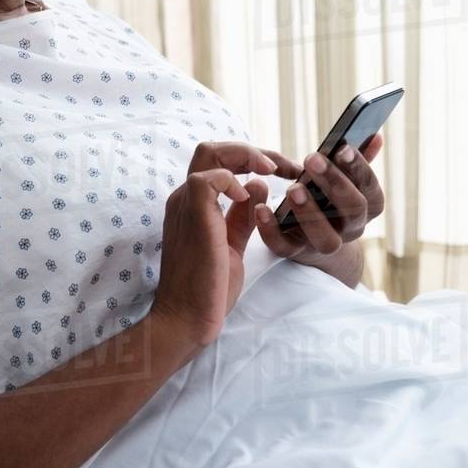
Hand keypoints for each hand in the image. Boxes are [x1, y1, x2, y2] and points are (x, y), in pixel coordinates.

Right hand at [150, 142, 302, 350]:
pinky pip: (207, 179)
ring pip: (209, 153)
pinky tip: (248, 196)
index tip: (282, 172)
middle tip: (283, 166)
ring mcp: (185, 204)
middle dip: (251, 150)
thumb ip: (242, 216)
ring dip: (246, 156)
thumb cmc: (209, 288)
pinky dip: (231, 179)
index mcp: (194, 204)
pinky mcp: (193, 216)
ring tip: (274, 171)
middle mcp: (185, 198)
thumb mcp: (233, 244)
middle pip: (212, 149)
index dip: (251, 160)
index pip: (218, 162)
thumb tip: (257, 187)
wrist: (187, 318)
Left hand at [252, 133, 385, 275]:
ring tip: (293, 189)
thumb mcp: (344, 179)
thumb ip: (356, 159)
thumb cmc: (329, 199)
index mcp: (366, 206)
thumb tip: (375, 137)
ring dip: (309, 212)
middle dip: (335, 183)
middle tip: (313, 160)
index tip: (343, 148)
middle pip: (353, 210)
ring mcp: (324, 243)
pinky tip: (261, 209)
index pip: (371, 188)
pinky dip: (271, 230)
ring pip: (326, 238)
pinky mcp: (295, 252)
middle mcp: (351, 228)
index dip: (360, 168)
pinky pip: (285, 246)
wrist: (314, 240)